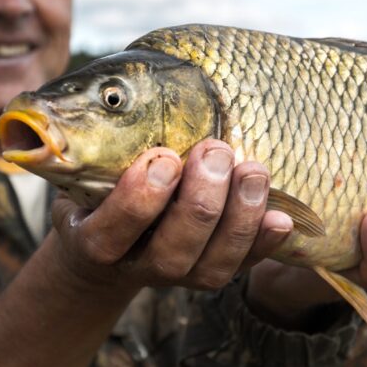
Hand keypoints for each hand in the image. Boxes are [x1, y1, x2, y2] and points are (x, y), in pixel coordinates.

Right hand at [49, 139, 287, 296]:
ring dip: (239, 217)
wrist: (106, 243)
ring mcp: (177, 276)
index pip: (112, 232)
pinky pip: (242, 268)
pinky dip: (264, 242)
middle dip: (200, 200)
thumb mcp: (85, 168)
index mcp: (95, 240)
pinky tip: (282, 216)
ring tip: (252, 171)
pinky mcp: (208, 273)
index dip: (140, 198)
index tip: (164, 157)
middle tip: (214, 151)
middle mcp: (136, 265)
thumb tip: (121, 90)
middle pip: (172, 252)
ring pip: (212, 266)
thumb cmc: (97, 188)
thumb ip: (101, 142)